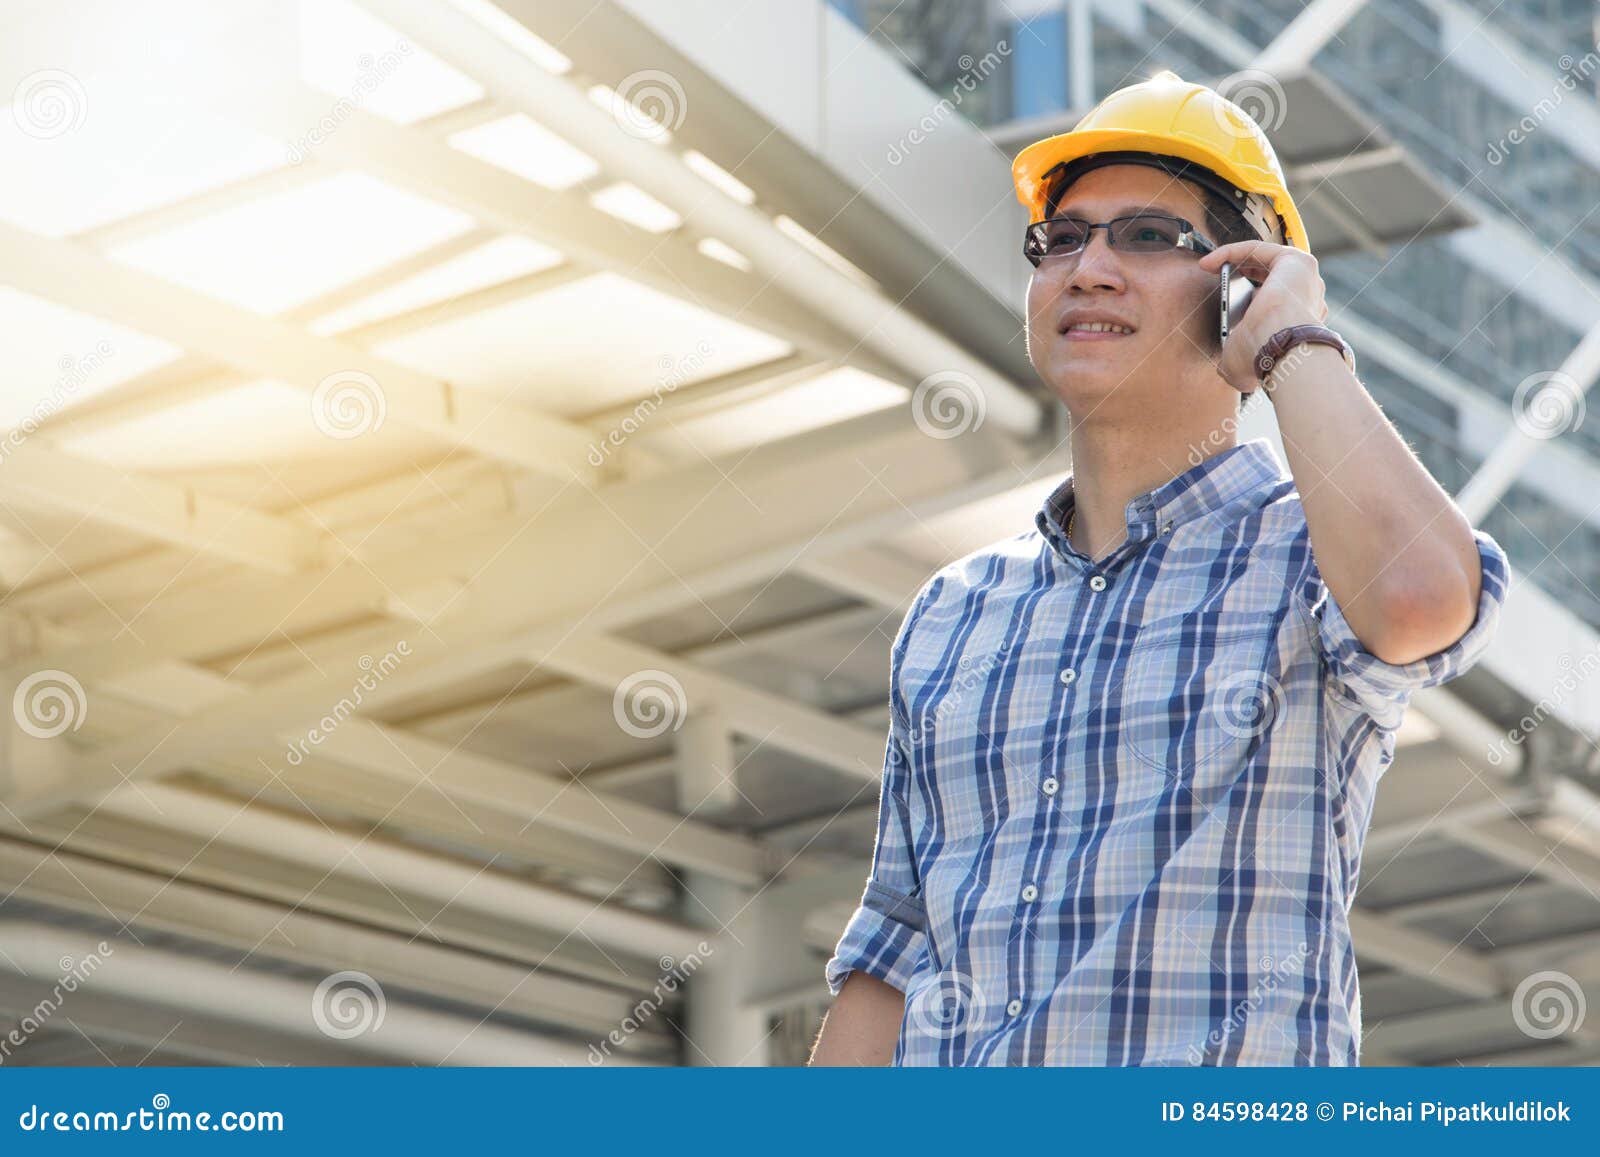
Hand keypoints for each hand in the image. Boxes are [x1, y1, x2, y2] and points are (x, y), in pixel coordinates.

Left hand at [1196, 240, 1329, 394]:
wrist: (1280, 352)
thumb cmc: (1263, 361)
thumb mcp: (1240, 362)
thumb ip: (1235, 359)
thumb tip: (1223, 370)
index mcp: (1294, 320)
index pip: (1270, 299)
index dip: (1242, 293)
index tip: (1219, 295)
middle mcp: (1305, 297)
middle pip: (1268, 274)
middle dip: (1238, 270)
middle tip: (1212, 274)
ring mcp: (1304, 278)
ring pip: (1262, 258)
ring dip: (1232, 258)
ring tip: (1206, 266)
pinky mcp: (1296, 261)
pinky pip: (1257, 249)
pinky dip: (1231, 252)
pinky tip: (1208, 263)